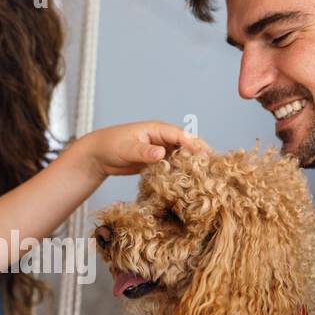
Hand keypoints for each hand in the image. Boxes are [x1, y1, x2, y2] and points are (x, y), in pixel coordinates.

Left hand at [75, 121, 211, 177]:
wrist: (98, 155)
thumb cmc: (110, 145)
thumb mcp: (127, 149)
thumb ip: (144, 152)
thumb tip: (162, 153)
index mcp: (157, 129)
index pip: (181, 136)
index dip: (195, 145)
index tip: (208, 157)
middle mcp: (162, 139)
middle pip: (186, 146)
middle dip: (200, 155)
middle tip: (215, 169)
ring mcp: (161, 150)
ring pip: (182, 157)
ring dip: (192, 166)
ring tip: (206, 179)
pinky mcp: (157, 162)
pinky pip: (173, 166)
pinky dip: (181, 173)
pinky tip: (188, 184)